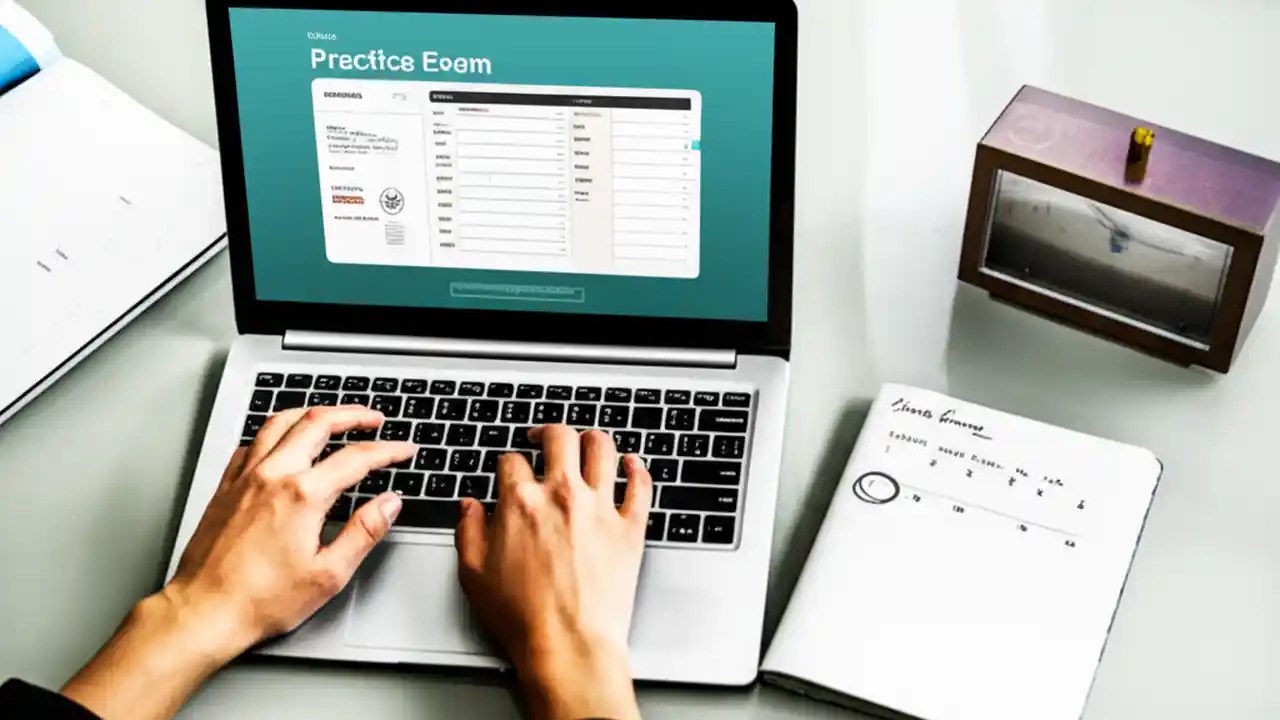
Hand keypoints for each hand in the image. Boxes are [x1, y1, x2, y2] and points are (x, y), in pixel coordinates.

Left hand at [166, 405, 411, 644]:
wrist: (205, 611)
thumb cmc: (260, 600)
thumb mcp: (329, 574)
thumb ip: (364, 532)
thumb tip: (389, 504)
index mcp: (303, 495)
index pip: (357, 457)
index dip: (387, 450)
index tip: (402, 450)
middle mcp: (273, 476)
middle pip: (318, 422)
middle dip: (352, 415)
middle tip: (373, 419)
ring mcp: (245, 477)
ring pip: (281, 422)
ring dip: (313, 412)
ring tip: (332, 415)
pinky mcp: (226, 487)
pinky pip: (251, 442)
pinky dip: (274, 432)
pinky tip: (281, 440)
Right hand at [455, 426, 652, 719]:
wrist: (568, 647)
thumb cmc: (523, 618)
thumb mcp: (473, 574)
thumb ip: (468, 530)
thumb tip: (469, 506)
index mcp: (520, 502)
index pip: (511, 460)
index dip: (507, 463)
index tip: (509, 471)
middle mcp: (562, 495)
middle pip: (559, 437)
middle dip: (548, 433)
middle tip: (544, 438)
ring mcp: (600, 508)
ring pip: (601, 448)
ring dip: (591, 439)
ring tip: (585, 441)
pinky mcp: (630, 528)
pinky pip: (640, 485)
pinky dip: (637, 469)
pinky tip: (630, 464)